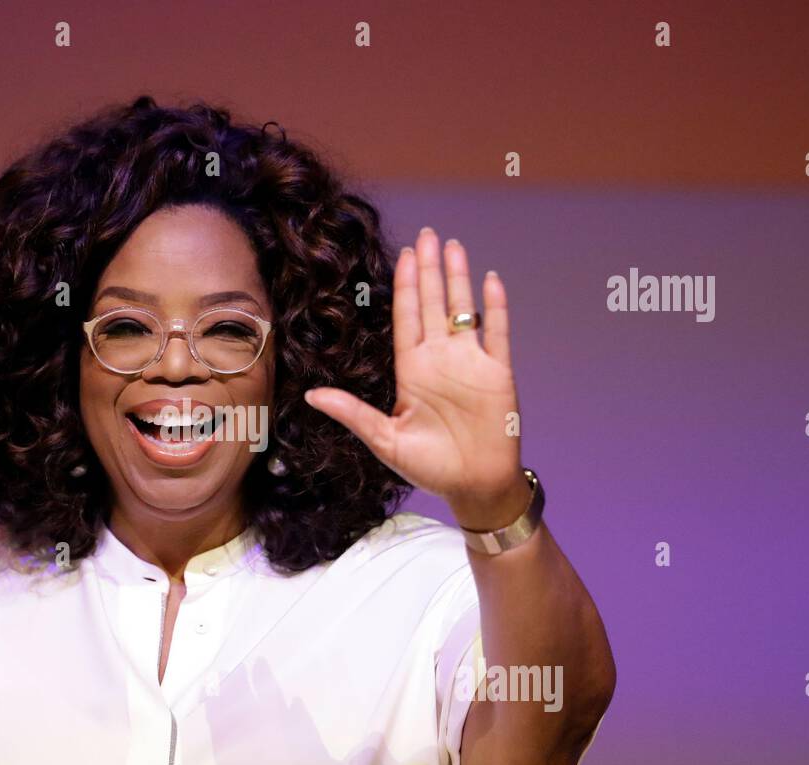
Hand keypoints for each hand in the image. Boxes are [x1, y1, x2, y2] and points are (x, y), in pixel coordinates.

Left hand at [304, 228, 529, 530]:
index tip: (404, 256)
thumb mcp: (383, 439)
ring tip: (453, 246)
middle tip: (426, 235)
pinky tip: (489, 280)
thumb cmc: (429, 466)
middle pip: (433, 303)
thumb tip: (310, 396)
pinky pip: (498, 332)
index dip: (406, 286)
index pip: (407, 317)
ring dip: (458, 278)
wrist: (474, 485)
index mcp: (412, 370)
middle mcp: (440, 359)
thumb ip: (351, 412)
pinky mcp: (498, 372)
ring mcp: (470, 362)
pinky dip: (495, 307)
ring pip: (464, 309)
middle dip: (429, 269)